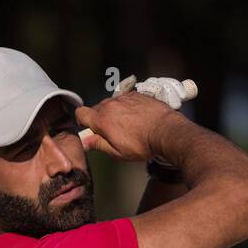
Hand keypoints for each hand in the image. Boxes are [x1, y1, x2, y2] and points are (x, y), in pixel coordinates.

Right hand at [78, 75, 197, 153]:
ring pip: (111, 103)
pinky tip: (136, 117)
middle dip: (100, 119)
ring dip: (113, 112)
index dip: (83, 121)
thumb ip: (99, 144)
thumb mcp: (117, 152)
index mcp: (102, 119)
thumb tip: (85, 142)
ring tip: (126, 124)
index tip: (90, 129)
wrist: (166, 130)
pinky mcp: (136, 94)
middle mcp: (110, 105)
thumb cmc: (141, 145)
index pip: (81, 113)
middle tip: (111, 132)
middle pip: (96, 108)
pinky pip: (124, 99)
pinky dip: (126, 107)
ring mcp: (124, 98)